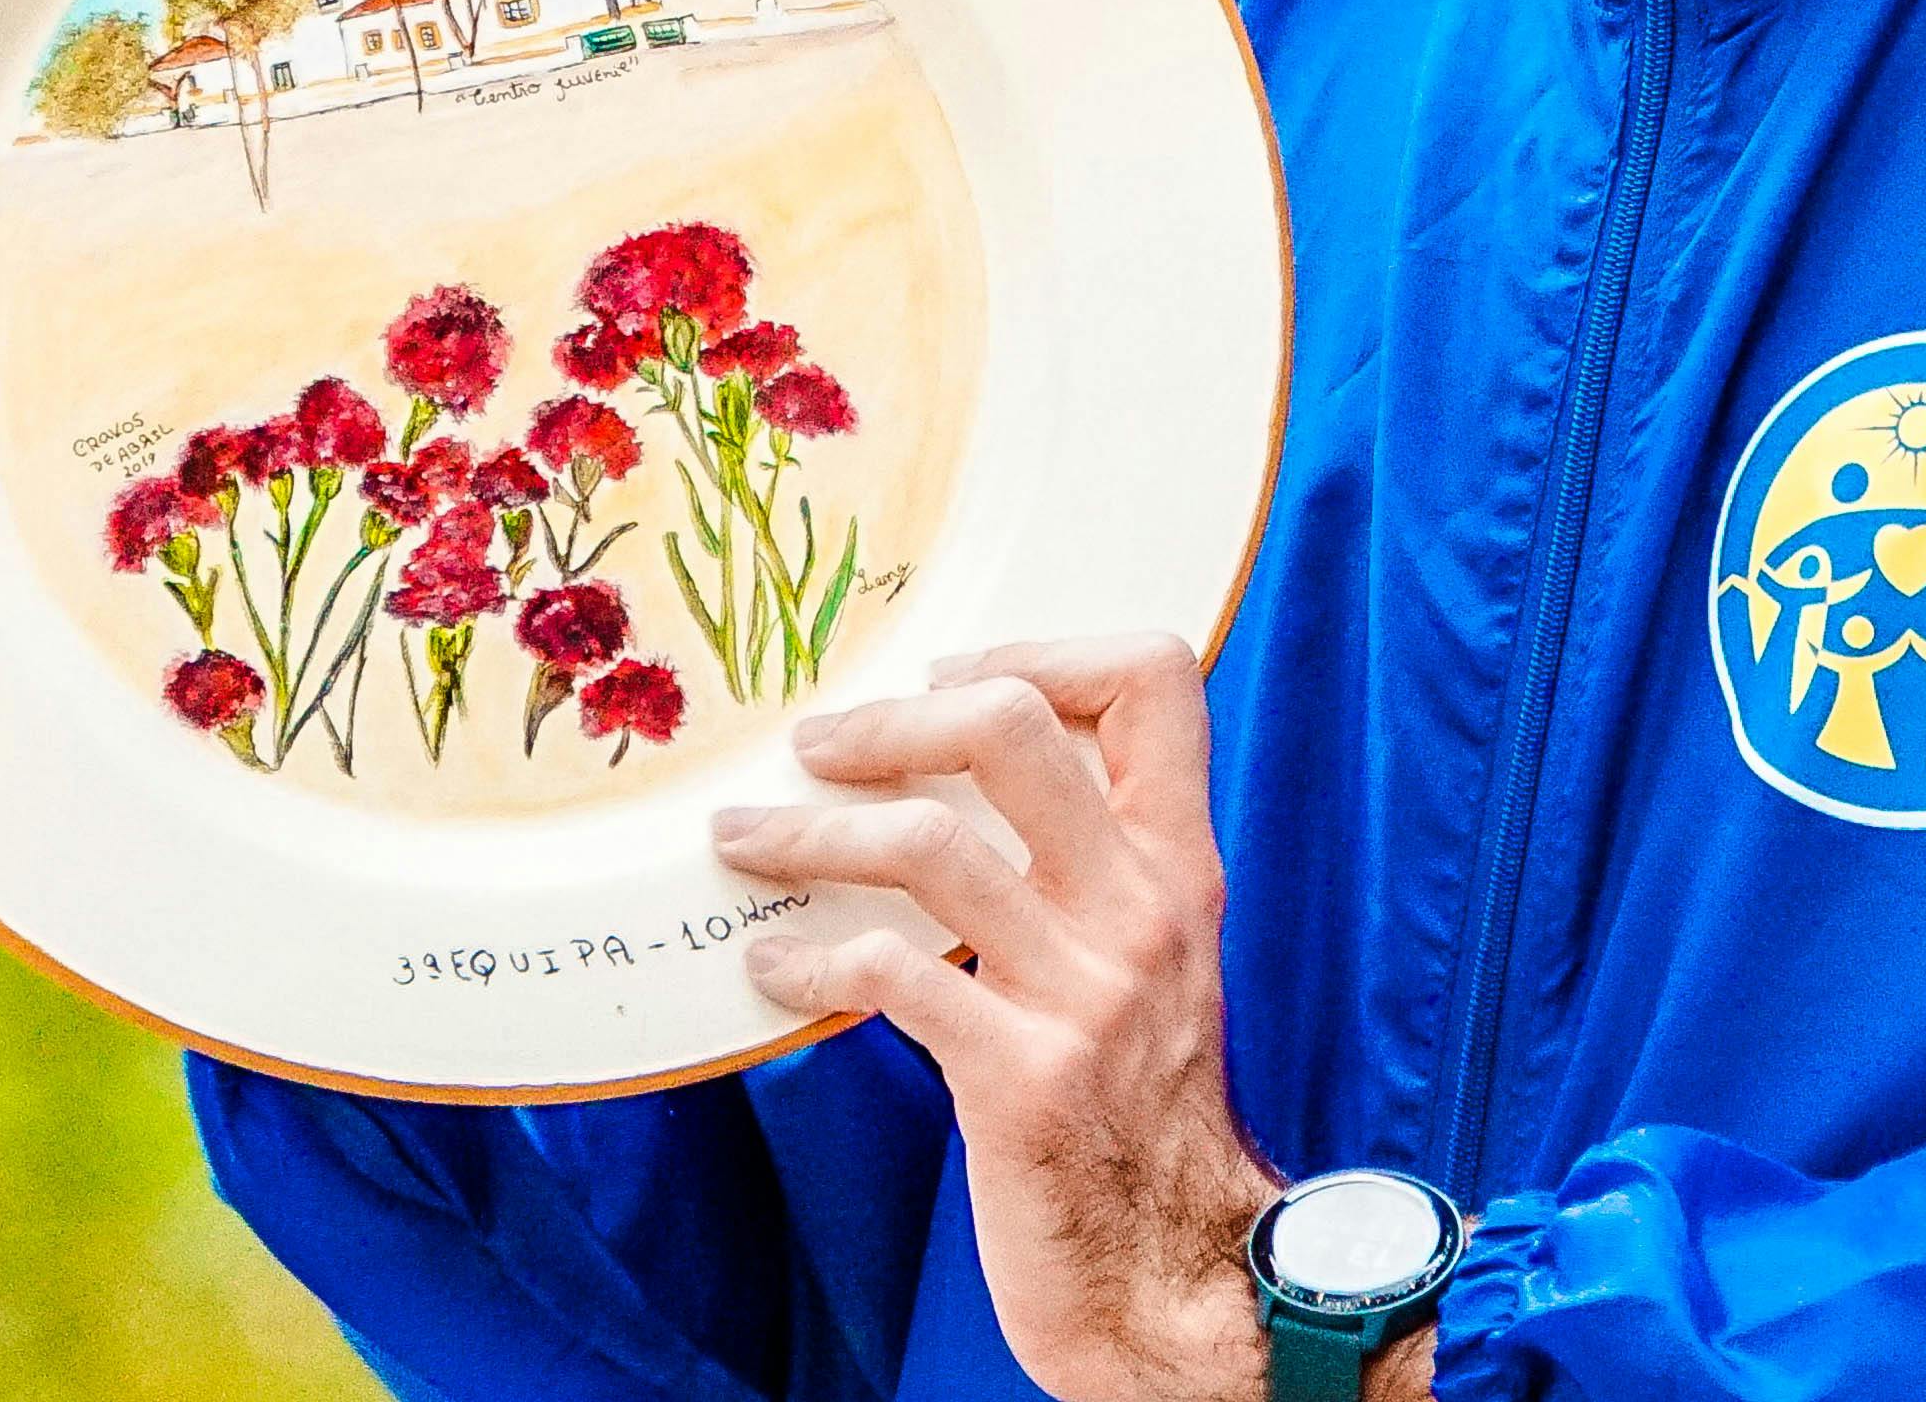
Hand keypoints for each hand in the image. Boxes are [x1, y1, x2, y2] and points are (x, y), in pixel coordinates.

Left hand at [717, 637, 1301, 1401]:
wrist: (1173, 1276)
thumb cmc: (1139, 1114)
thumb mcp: (1154, 963)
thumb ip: (1096, 866)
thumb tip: (980, 762)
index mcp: (1181, 866)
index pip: (1154, 677)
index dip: (1041, 648)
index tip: (950, 678)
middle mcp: (1142, 910)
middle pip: (1015, 728)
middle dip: (892, 721)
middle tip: (815, 744)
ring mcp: (1083, 993)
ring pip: (932, 842)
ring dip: (811, 831)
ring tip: (743, 841)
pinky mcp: (1019, 1080)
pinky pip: (892, 973)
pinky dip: (808, 956)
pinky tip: (767, 964)